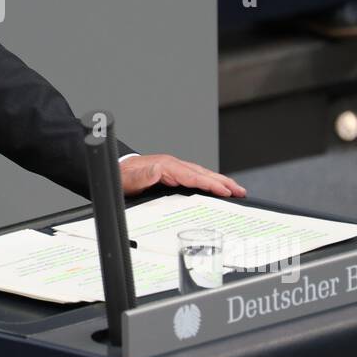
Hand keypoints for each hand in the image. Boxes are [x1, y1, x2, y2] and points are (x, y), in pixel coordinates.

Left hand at [119, 153, 246, 198]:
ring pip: (201, 174)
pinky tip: (216, 188)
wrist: (115, 172)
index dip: (210, 184)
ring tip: (235, 190)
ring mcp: (174, 168)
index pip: (193, 176)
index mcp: (166, 166)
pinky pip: (195, 177)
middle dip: (223, 182)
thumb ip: (144, 175)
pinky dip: (208, 182)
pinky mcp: (173, 173)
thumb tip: (158, 170)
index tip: (225, 191)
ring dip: (219, 181)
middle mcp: (172, 165)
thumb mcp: (131, 179)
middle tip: (240, 192)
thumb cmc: (123, 177)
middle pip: (202, 173)